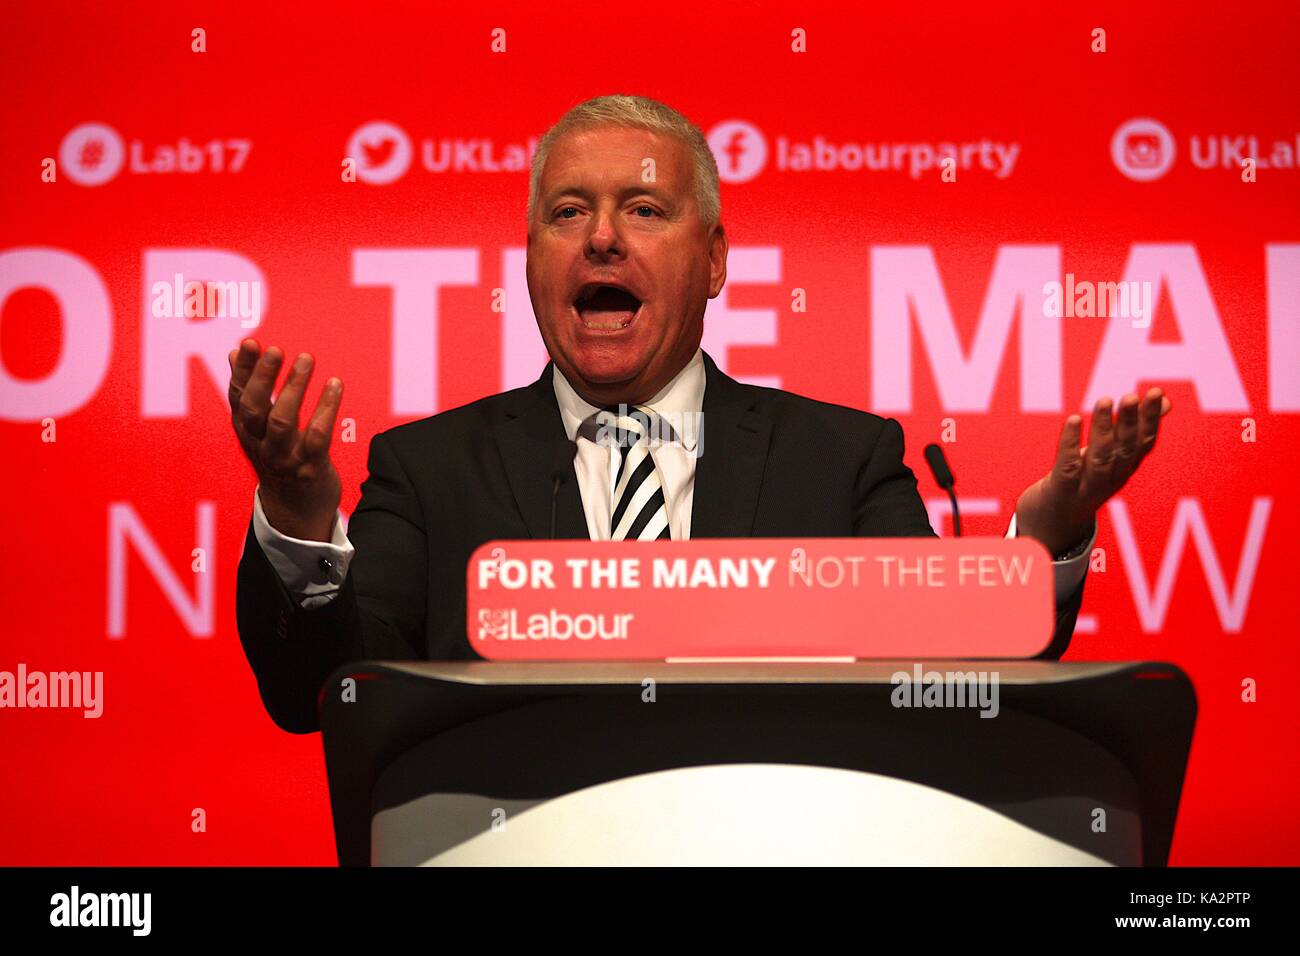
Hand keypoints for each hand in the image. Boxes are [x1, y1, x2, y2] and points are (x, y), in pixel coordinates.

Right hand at [228, 339, 343, 541]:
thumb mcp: (257, 428)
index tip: (248, 343)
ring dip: (294, 388)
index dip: (242, 370)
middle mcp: (260, 445)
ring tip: (305, 359)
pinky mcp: (311, 467)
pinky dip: (326, 408)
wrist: (295, 512)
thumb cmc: (278, 459)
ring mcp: (285, 458)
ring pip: (283, 422)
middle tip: (274, 350)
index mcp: (246, 431)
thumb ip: (248, 390)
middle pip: (254, 409)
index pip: (238, 396)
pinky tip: (335, 384)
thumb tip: (234, 352)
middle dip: (262, 378)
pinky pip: (318, 436)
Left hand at [1015, 389, 1171, 555]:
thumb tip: (1165, 400)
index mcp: (1126, 468)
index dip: (1152, 419)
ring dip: (1104, 429)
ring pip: (1100, 457)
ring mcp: (1087, 486)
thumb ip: (1137, 427)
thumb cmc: (1086, 478)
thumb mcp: (1114, 454)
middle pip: (1125, 449)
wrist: (1054, 521)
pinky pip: (1068, 465)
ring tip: (1105, 401)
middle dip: (1129, 422)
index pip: (1144, 443)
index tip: (1157, 393)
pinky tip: (1074, 420)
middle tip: (1131, 396)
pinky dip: (1071, 442)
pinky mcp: (1062, 490)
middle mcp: (1112, 479)